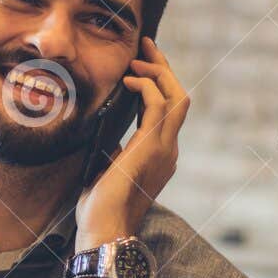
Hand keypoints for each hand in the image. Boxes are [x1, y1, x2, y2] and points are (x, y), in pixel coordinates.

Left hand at [74, 37, 189, 250]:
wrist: (104, 231)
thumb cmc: (99, 210)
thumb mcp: (108, 173)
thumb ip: (115, 154)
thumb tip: (110, 139)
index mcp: (159, 156)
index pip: (167, 111)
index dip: (157, 84)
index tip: (141, 63)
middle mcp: (168, 150)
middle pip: (179, 97)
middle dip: (164, 68)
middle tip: (146, 46)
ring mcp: (163, 149)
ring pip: (176, 96)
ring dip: (157, 72)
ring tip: (137, 58)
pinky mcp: (151, 147)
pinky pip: (158, 104)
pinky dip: (146, 86)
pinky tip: (128, 78)